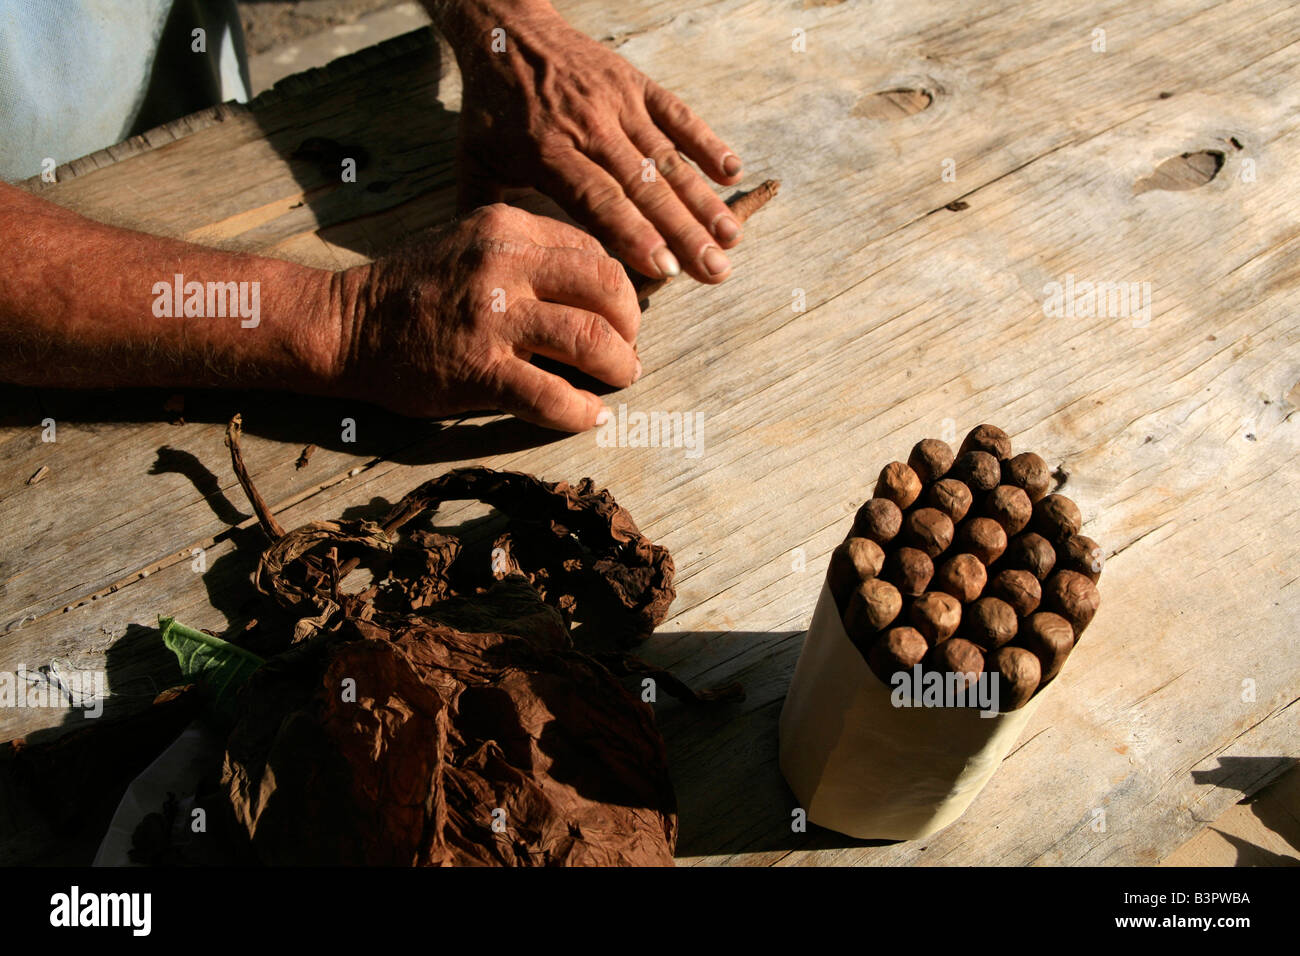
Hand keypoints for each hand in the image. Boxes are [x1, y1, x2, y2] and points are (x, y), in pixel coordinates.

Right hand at [334, 203, 640, 430]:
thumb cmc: (416, 289)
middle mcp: (504, 265)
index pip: (593, 251)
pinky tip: (591, 416)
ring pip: (589, 339)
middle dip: (631, 324)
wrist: (346, 326)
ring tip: (620, 378)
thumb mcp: (474, 244)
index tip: (619, 314)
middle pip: (606, 288)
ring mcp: (492, 318)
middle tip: (627, 348)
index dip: (619, 288)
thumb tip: (598, 291)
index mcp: (507, 227)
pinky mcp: (478, 370)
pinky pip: (551, 396)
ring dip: (618, 366)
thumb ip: (531, 255)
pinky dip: (581, 412)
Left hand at [441, 0, 744, 283]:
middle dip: (684, 232)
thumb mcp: (473, 162)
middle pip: (643, 187)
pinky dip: (706, 142)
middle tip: (715, 272)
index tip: (666, 269)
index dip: (634, 234)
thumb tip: (496, 275)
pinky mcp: (635, 83)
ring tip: (731, 238)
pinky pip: (676, 114)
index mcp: (547, 152)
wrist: (505, 30)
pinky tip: (732, 174)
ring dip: (703, 199)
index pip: (598, 200)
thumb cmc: (490, 110)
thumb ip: (484, 217)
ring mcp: (615, 101)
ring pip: (667, 157)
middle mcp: (587, 126)